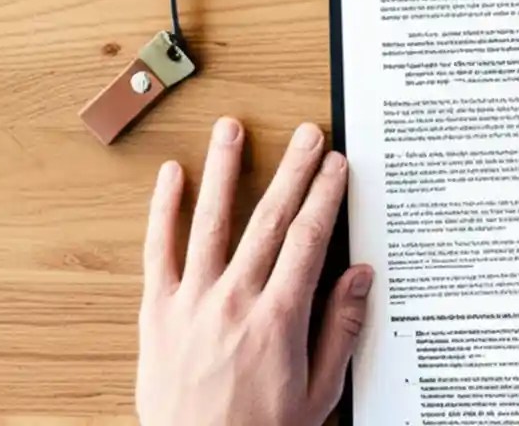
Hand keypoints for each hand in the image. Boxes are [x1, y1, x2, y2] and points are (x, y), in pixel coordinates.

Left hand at [136, 118, 373, 425]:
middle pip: (270, 219)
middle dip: (293, 170)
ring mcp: (193, 302)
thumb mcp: (319, 390)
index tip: (337, 166)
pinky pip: (159, 251)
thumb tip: (360, 277)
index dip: (325, 196)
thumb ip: (340, 328)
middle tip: (308, 134)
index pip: (309, 239)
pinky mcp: (158, 312)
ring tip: (233, 129)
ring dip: (224, 170)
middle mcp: (235, 301)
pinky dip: (164, 210)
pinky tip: (171, 175)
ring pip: (212, 222)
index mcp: (279, 319)